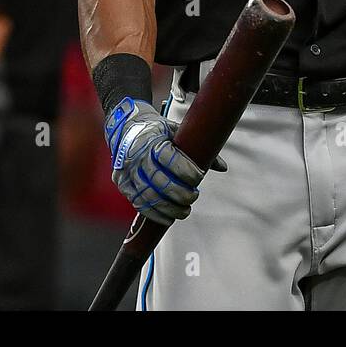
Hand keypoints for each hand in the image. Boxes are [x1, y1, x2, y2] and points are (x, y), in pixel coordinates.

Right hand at [104, 97, 225, 226]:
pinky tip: (169, 218)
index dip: (186, 170)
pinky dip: (155, 214)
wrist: (126, 128)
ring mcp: (127, 172)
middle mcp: (137, 156)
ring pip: (149, 196)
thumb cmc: (158, 131)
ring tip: (185, 210)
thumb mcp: (177, 131)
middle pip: (159, 181)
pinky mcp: (123, 184)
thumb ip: (198, 147)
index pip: (169, 158)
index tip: (199, 176)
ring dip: (169, 208)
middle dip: (180, 193)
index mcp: (152, 140)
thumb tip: (223, 167)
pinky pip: (138, 204)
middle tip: (194, 196)